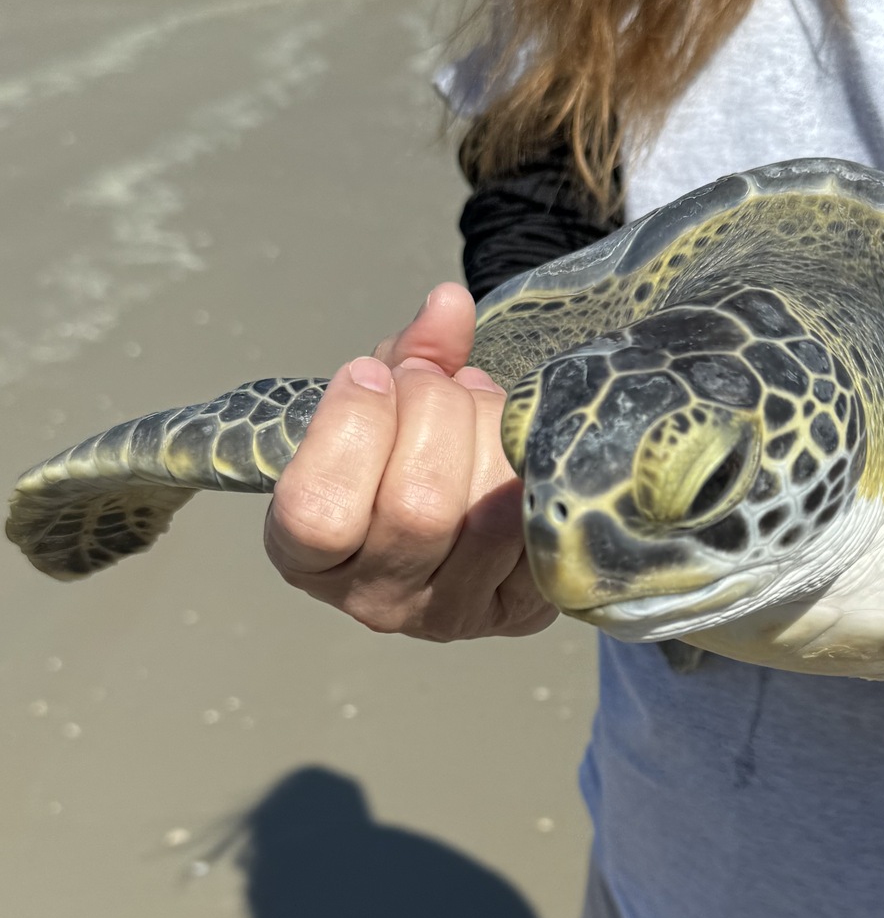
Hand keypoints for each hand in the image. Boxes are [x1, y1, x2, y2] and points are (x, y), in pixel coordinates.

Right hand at [264, 282, 555, 640]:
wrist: (468, 528)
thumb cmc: (404, 455)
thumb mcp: (385, 404)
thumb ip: (408, 355)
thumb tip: (449, 304)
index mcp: (310, 556)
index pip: (318, 509)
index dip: (352, 426)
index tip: (374, 375)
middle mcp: (377, 598)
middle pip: (420, 505)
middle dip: (439, 413)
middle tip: (444, 385)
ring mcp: (452, 613)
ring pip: (489, 518)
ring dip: (494, 437)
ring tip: (483, 411)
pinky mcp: (521, 610)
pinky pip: (539, 533)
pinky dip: (534, 473)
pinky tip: (517, 450)